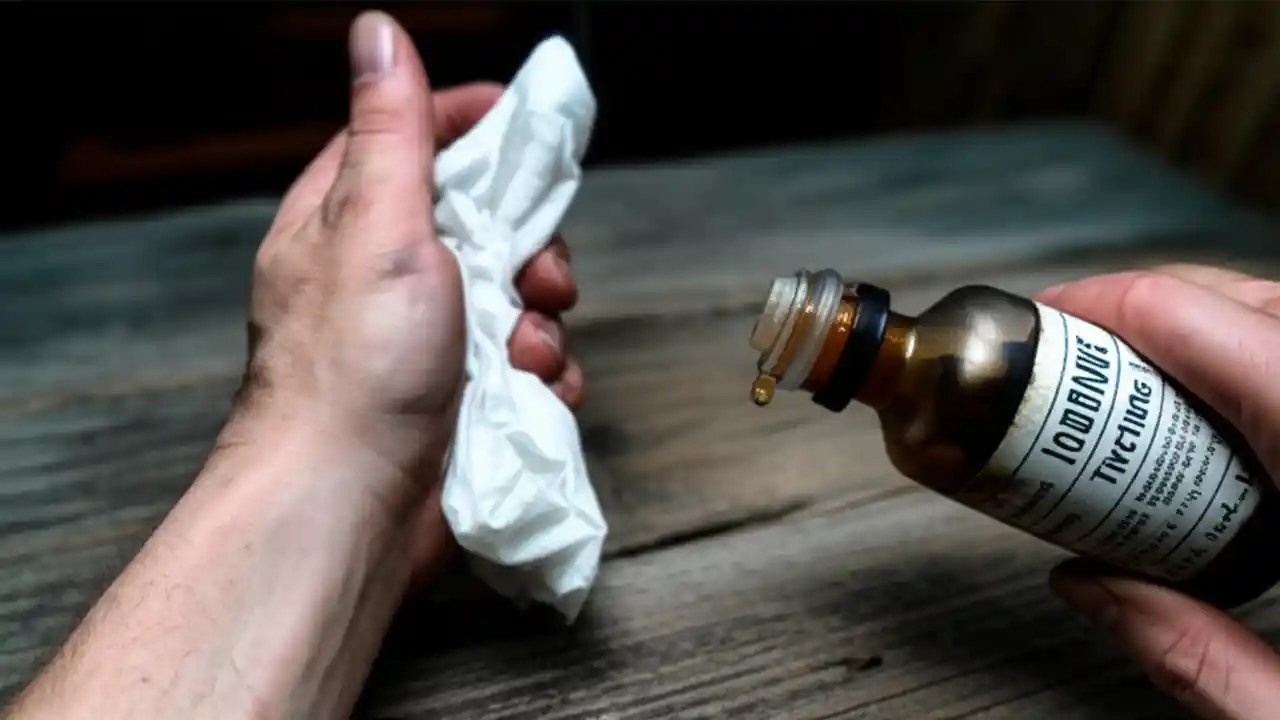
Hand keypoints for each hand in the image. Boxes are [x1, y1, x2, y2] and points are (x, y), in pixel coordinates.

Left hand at [7, 13, 585, 719]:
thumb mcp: (379, 226)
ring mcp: (423, 344)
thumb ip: (393, 132)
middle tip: (539, 277)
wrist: (351, 509)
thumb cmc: (355, 369)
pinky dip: (541, 377)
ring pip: (515, 301)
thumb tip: (376, 32)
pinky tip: (532, 393)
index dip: (466, 123)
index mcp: (345, 224)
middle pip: (483, 226)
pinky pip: (524, 366)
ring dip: (539, 324)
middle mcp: (383, 280)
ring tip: (522, 356)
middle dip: (529, 249)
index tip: (520, 121)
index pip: (407, 141)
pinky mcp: (459, 400)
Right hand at [1039, 264, 1279, 719]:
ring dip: (1215, 332)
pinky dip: (1261, 367)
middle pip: (1271, 311)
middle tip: (1080, 347)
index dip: (1131, 308)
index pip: (1240, 342)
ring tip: (1140, 378)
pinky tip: (1228, 418)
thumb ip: (1198, 656)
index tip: (1060, 316)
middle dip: (1161, 307)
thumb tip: (1095, 587)